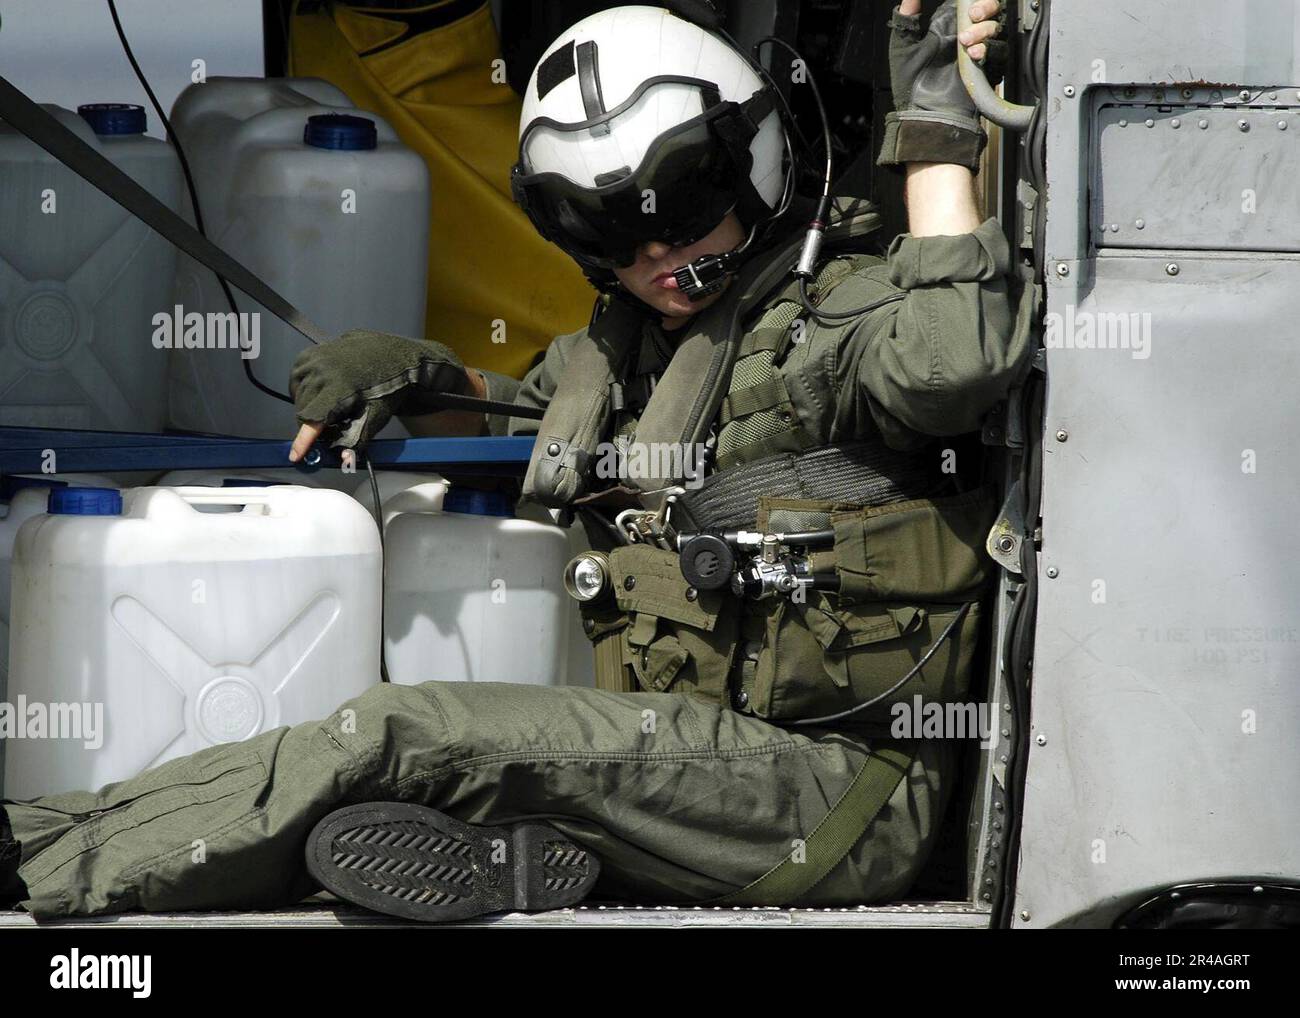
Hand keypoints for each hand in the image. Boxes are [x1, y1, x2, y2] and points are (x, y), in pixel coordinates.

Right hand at [287, 329, 470, 461]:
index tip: (295, 456)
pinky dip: (302, 389)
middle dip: (311, 423)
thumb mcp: (375, 416)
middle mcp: (321, 371)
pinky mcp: (310, 353)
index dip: (303, 440)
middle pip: (303, 409)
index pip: (313, 419)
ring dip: (306, 406)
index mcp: (338, 387)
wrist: (391, 356)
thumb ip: (357, 438)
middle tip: (329, 426)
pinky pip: (297, 378)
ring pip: (297, 394)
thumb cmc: (386, 389)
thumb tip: (345, 460)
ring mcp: (314, 359)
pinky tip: (318, 392)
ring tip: (327, 407)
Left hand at [878, 0, 1003, 170]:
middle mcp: (966, 37)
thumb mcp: (903, 48)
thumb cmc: (911, 86)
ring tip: (966, 42)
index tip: (968, 4)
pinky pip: (999, 53)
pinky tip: (975, 55)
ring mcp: (979, 53)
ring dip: (985, 30)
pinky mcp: (988, 70)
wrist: (924, 116)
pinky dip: (990, 50)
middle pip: (989, 11)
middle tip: (972, 16)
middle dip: (985, 8)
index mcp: (946, 28)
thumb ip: (906, 19)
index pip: (968, 3)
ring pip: (996, 30)